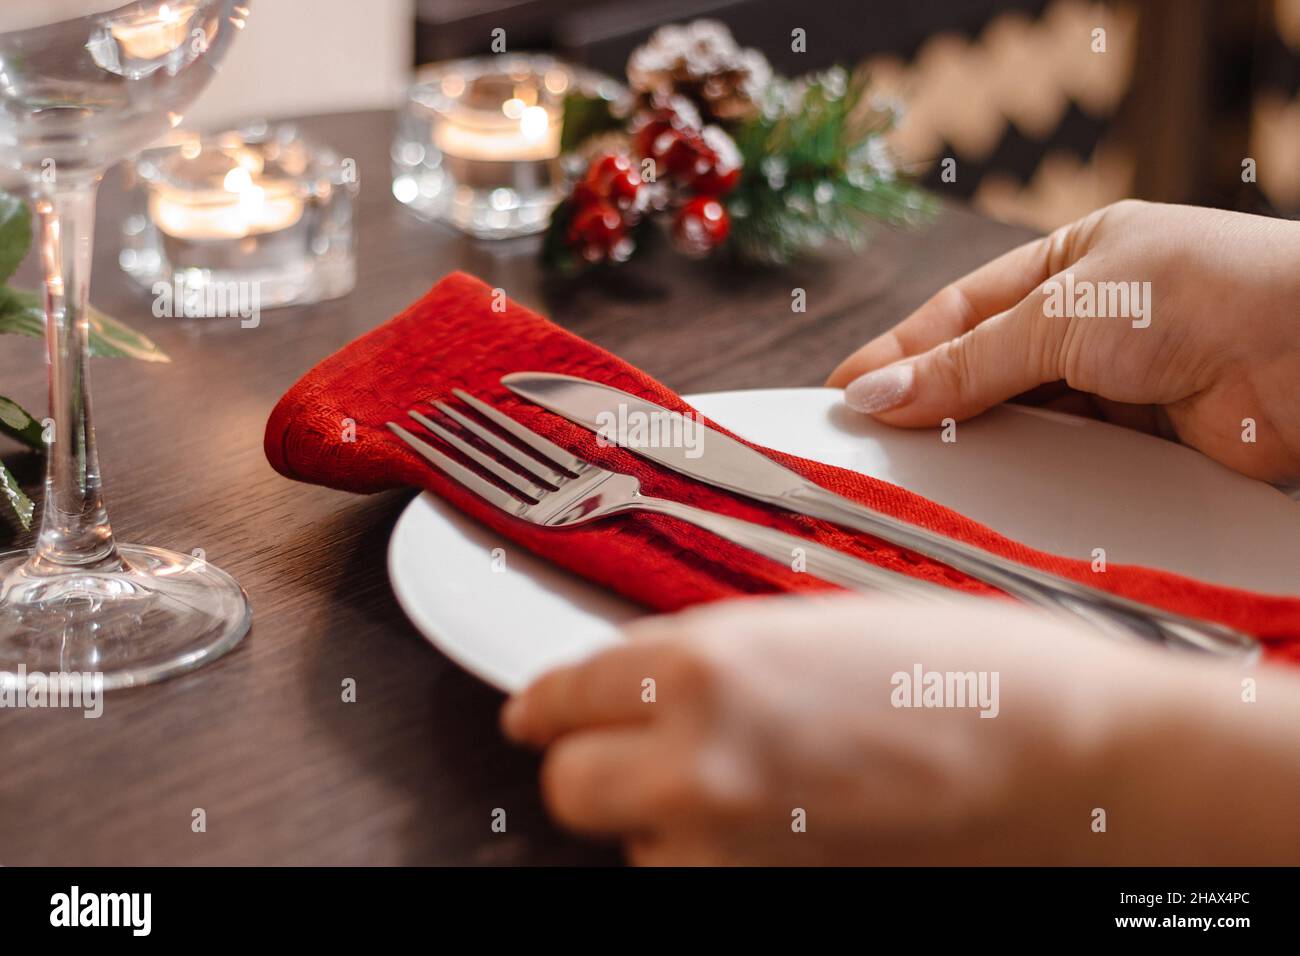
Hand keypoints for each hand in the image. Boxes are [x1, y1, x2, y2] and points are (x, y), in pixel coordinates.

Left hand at [502, 593, 1299, 864]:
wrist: (1085, 766)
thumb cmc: (986, 677)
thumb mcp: (825, 623)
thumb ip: (720, 655)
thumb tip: (653, 681)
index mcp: (710, 666)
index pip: (566, 692)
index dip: (546, 701)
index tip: (537, 710)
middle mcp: (701, 764)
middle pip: (569, 785)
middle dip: (590, 762)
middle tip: (627, 746)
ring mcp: (735, 850)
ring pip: (636, 844)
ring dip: (661, 816)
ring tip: (738, 785)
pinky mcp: (776, 902)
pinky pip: (699, 877)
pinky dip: (716, 852)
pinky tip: (776, 821)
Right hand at [827, 201, 1299, 481]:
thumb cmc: (1203, 294)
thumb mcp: (1064, 315)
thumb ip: (967, 364)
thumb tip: (876, 394)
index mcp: (1074, 261)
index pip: (963, 312)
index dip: (900, 352)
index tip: (844, 390)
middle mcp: (1096, 320)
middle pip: (988, 369)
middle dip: (929, 403)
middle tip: (867, 440)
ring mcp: (1123, 384)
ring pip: (1025, 421)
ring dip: (977, 446)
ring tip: (917, 474)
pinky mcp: (1147, 445)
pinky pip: (1068, 464)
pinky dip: (1029, 479)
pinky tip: (992, 495)